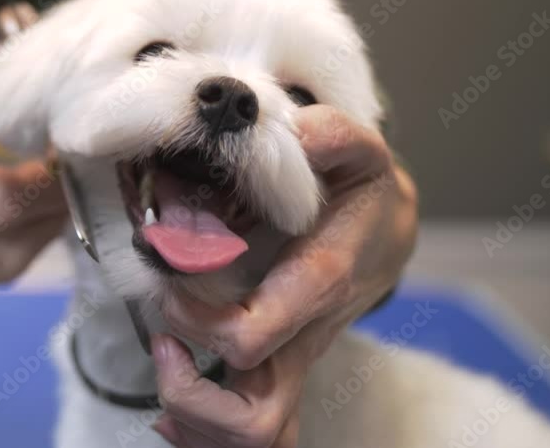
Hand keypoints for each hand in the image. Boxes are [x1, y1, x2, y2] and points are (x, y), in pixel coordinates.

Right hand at [0, 77, 65, 326]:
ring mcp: (10, 263)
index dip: (80, 133)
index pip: (72, 165)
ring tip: (53, 144)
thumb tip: (15, 43)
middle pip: (78, 194)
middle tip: (72, 118)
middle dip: (78, 156)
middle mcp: (14, 240)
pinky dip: (46, 205)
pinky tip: (31, 178)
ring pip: (66, 216)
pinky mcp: (1, 273)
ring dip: (65, 182)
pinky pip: (44, 234)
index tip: (78, 103)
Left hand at [151, 105, 417, 446]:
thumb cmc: (362, 191)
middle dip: (190, 389)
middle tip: (162, 336)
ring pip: (256, 436)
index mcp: (318, 285)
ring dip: (194, 418)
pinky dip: (204, 430)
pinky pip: (256, 430)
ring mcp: (292, 359)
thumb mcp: (358, 151)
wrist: (387, 228)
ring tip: (165, 362)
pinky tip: (171, 411)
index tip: (169, 280)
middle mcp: (303, 336)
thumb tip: (294, 132)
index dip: (199, 322)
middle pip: (255, 415)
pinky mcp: (280, 367)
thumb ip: (333, 135)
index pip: (255, 336)